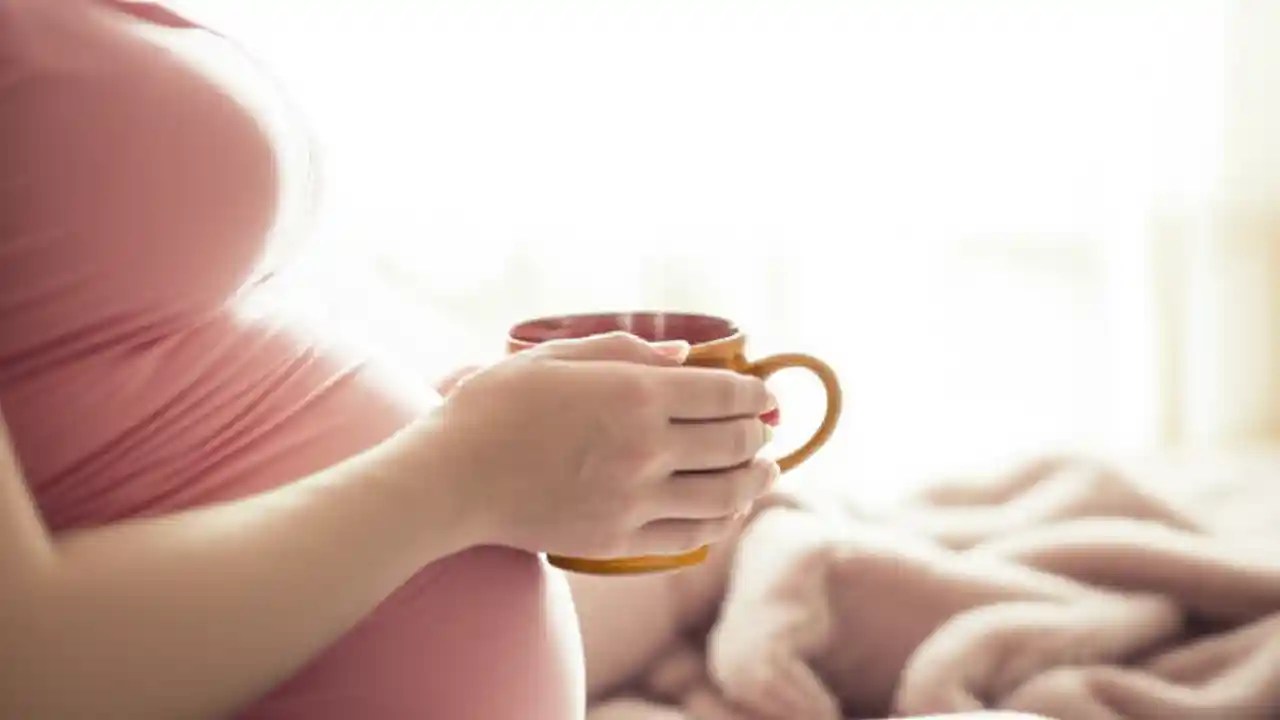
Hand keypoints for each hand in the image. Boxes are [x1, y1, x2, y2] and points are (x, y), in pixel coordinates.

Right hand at [428, 332, 779, 557]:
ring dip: (754, 481)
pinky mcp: (618, 538)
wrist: (450, 478)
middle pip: (734, 445)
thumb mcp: (554, 357)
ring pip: (724, 495)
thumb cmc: (494, 407)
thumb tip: (684, 356)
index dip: (755, 394)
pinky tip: (726, 511)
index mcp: (635, 394)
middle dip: (759, 435)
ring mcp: (635, 499)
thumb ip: (624, 351)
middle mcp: (646, 448)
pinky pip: (691, 534)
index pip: (725, 395)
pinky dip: (720, 522)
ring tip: (764, 472)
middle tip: (765, 431)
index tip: (764, 395)